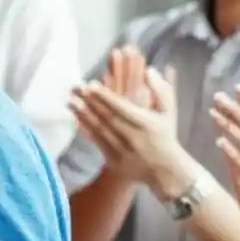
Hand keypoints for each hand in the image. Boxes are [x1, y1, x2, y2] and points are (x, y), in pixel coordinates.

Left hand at [70, 57, 190, 197]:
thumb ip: (161, 89)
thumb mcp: (169, 111)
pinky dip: (85, 130)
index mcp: (146, 124)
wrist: (164, 170)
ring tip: (70, 101)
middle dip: (89, 102)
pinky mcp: (113, 160)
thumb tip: (149, 70)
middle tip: (75, 88)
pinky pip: (96, 142)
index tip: (91, 84)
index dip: (105, 96)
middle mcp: (133, 137)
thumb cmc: (165, 135)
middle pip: (107, 117)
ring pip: (99, 129)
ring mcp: (122, 150)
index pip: (122, 108)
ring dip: (83, 114)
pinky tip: (75, 119)